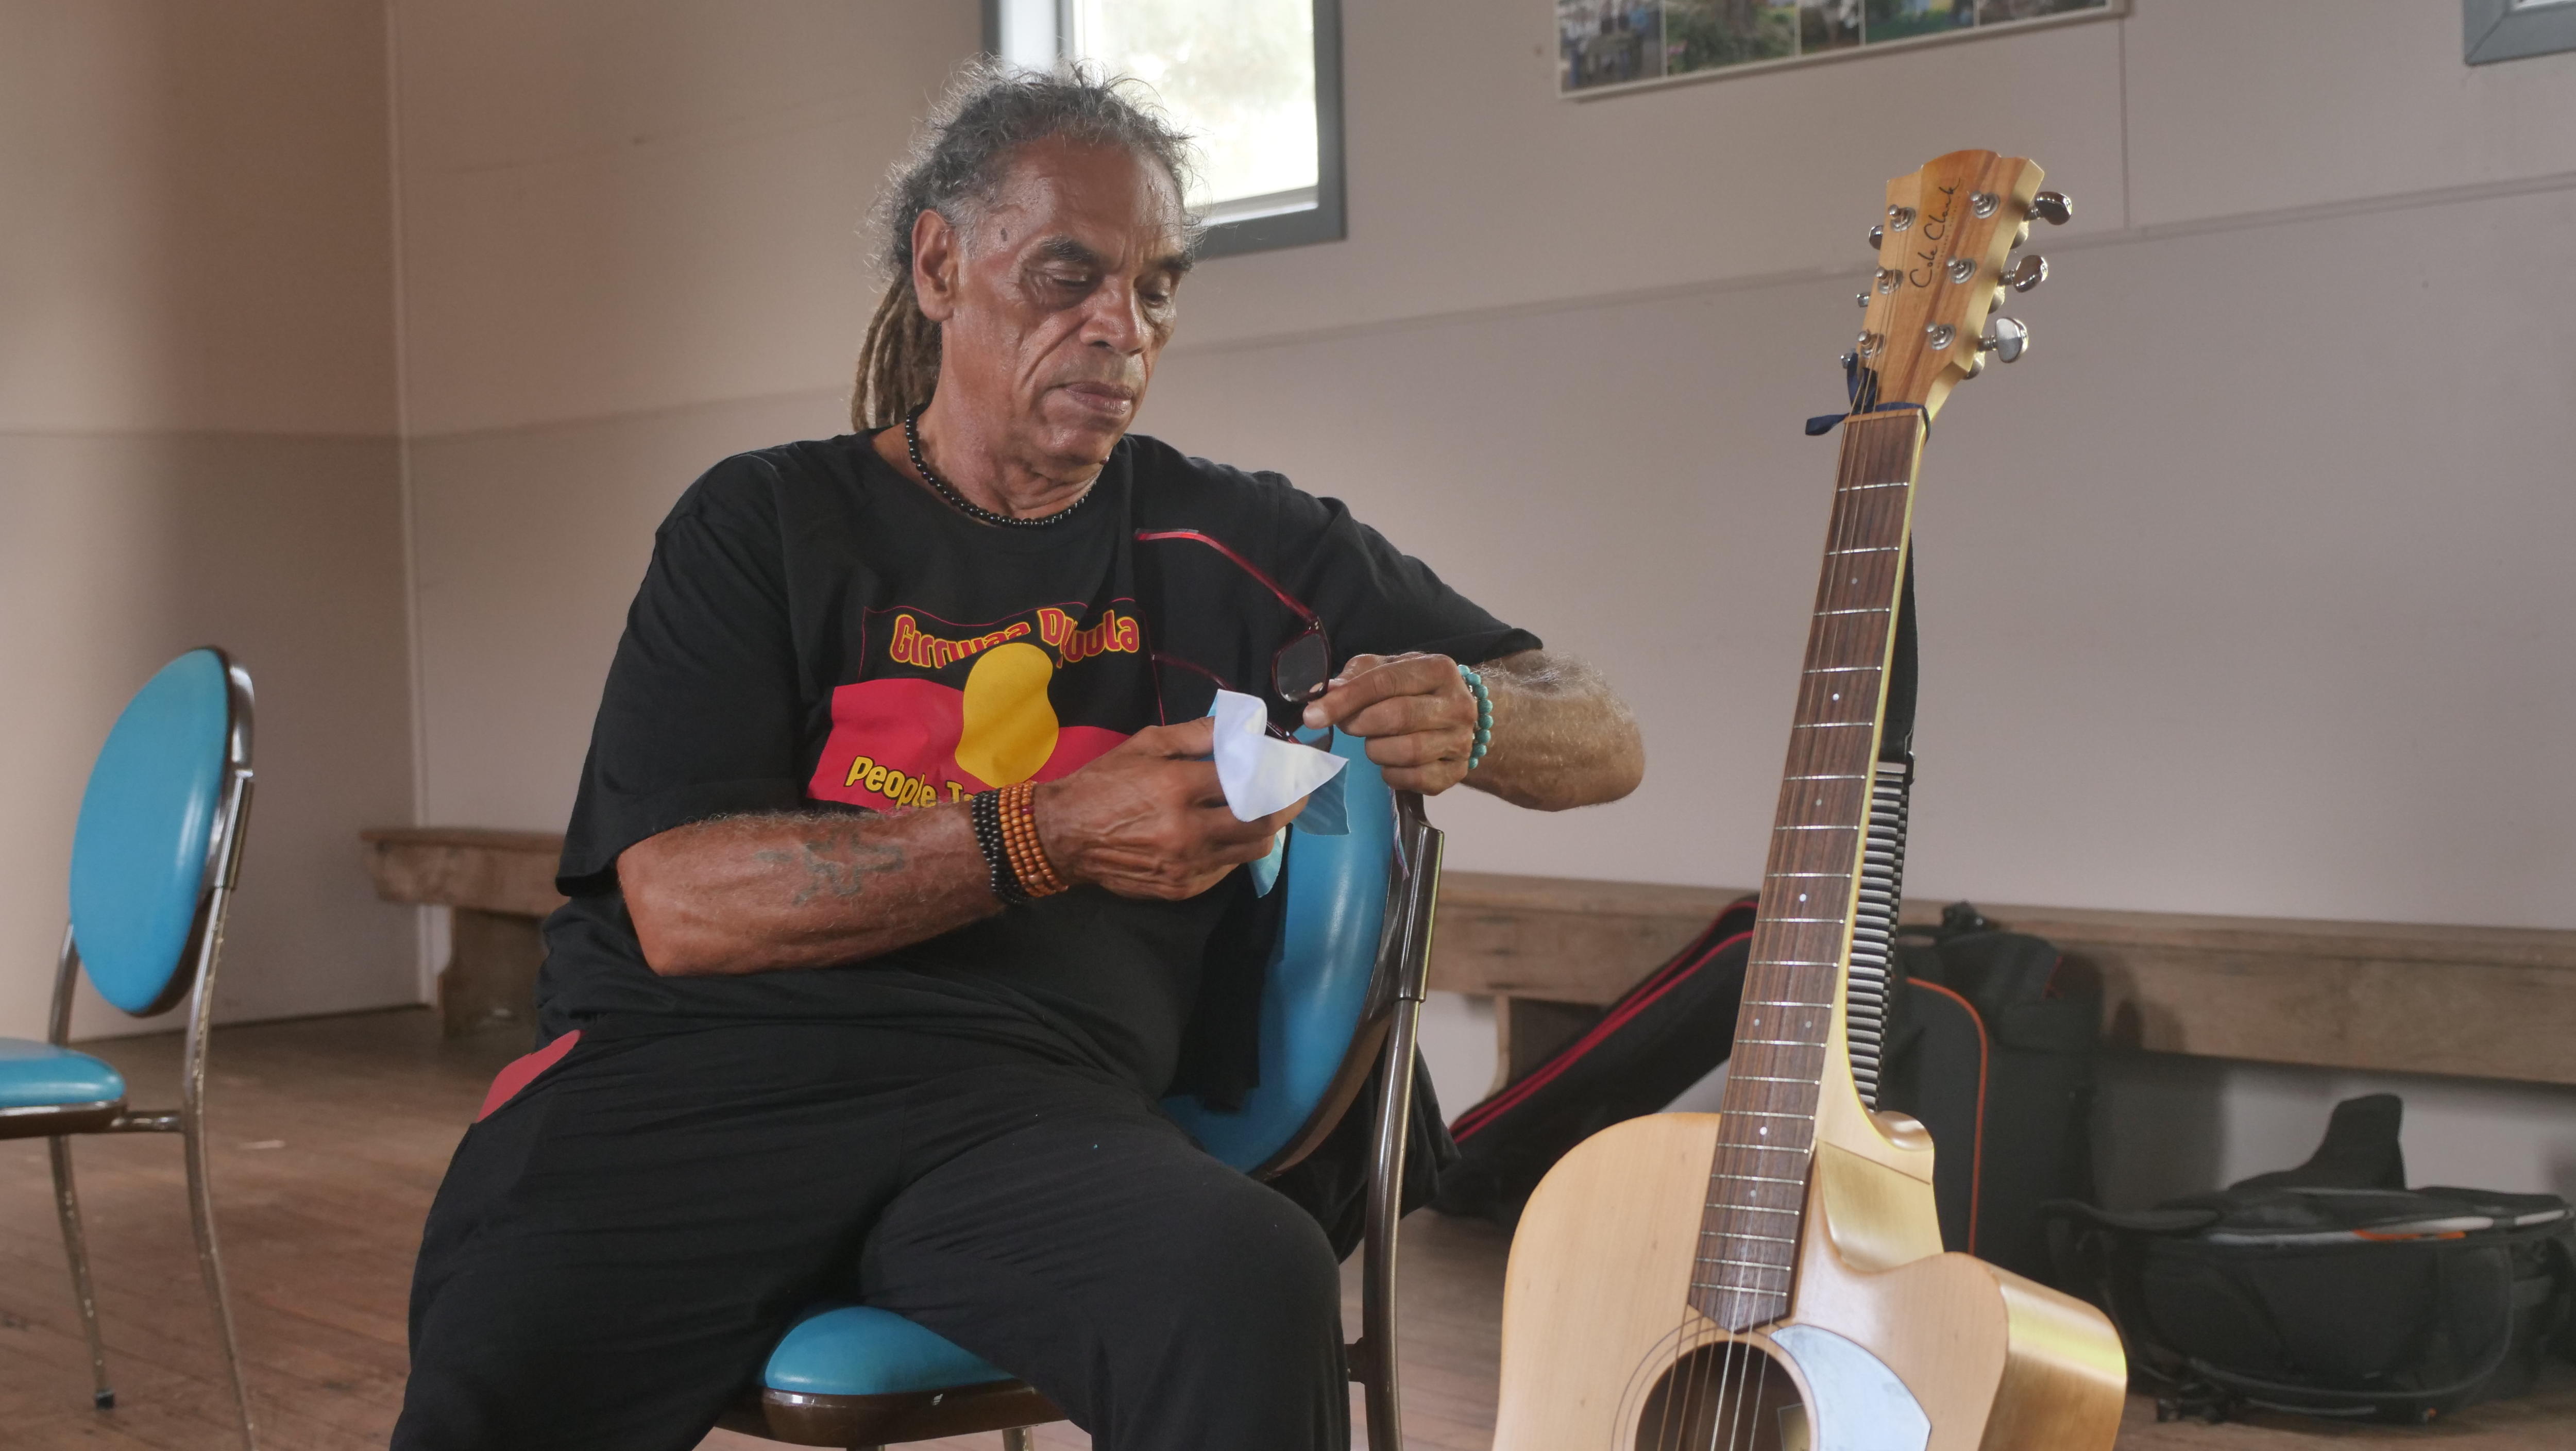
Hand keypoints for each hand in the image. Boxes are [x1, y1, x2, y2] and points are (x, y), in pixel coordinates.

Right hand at [1033, 718, 1302, 900]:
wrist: (1062, 835)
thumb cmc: (1103, 782)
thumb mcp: (1145, 744)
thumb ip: (1196, 734)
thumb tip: (1242, 726)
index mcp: (1177, 786)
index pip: (1248, 779)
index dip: (1277, 769)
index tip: (1291, 762)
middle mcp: (1187, 829)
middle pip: (1261, 821)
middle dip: (1288, 805)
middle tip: (1298, 792)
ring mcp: (1185, 863)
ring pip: (1251, 850)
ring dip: (1267, 830)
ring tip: (1268, 814)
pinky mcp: (1179, 887)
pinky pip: (1225, 871)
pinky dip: (1236, 851)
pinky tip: (1230, 835)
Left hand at [1299, 652, 1478, 794]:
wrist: (1454, 716)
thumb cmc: (1411, 689)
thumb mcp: (1385, 669)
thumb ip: (1354, 677)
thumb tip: (1324, 693)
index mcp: (1438, 669)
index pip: (1385, 682)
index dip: (1345, 700)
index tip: (1313, 716)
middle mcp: (1457, 704)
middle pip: (1398, 717)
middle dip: (1360, 724)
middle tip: (1346, 726)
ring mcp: (1462, 740)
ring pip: (1407, 752)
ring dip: (1376, 750)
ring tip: (1373, 742)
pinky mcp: (1458, 771)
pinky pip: (1416, 780)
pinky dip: (1392, 774)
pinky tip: (1389, 763)